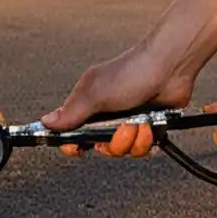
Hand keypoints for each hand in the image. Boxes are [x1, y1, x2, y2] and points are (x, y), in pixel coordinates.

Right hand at [43, 43, 194, 157]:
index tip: (78, 148)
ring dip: (132, 140)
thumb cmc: (131, 72)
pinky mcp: (147, 127)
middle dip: (112, 143)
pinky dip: (147, 139)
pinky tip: (150, 124)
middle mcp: (105, 115)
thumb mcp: (94, 94)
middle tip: (120, 127)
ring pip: (122, 150)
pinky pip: (141, 148)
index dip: (72, 145)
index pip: (70, 133)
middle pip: (99, 147)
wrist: (170, 67)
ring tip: (139, 122)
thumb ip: (70, 113)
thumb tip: (46, 122)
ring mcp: (126, 122)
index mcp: (86, 105)